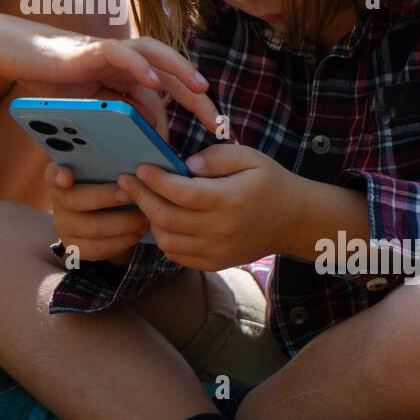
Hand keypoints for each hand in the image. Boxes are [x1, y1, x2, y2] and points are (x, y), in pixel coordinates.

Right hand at [0, 12, 221, 136]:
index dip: (187, 112)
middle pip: (169, 74)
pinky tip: (153, 82)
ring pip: (154, 56)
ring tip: (201, 91)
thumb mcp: (82, 111)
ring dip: (179, 72)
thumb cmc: (44, 82)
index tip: (207, 135)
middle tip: (219, 123)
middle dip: (196, 96)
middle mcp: (122, 62)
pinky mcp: (90, 50)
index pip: (165, 93)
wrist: (11, 53)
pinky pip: (120, 54)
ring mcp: (108, 53)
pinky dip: (138, 65)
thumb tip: (134, 148)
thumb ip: (108, 123)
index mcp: (122, 78)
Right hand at [45, 161, 151, 264]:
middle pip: (74, 200)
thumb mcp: (105, 172)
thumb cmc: (108, 184)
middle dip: (105, 197)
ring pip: (92, 228)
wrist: (103, 215)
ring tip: (143, 217)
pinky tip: (137, 232)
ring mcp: (63, 226)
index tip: (67, 177)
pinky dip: (122, 241)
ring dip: (123, 223)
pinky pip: (99, 248)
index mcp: (60, 176)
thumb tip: (133, 164)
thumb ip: (109, 166)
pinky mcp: (75, 247)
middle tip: (131, 195)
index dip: (58, 175)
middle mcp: (58, 201)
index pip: (52, 174)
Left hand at [120, 143, 315, 270]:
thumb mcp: (250, 157)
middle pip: (167, 218)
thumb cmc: (270, 182)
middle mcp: (220, 229)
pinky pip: (177, 256)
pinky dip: (163, 239)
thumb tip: (186, 165)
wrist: (294, 220)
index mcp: (229, 200)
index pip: (182, 193)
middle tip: (126, 181)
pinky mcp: (214, 263)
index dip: (156, 181)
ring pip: (167, 241)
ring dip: (150, 219)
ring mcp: (216, 250)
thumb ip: (216, 157)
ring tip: (144, 199)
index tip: (140, 168)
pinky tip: (161, 220)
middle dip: (141, 198)